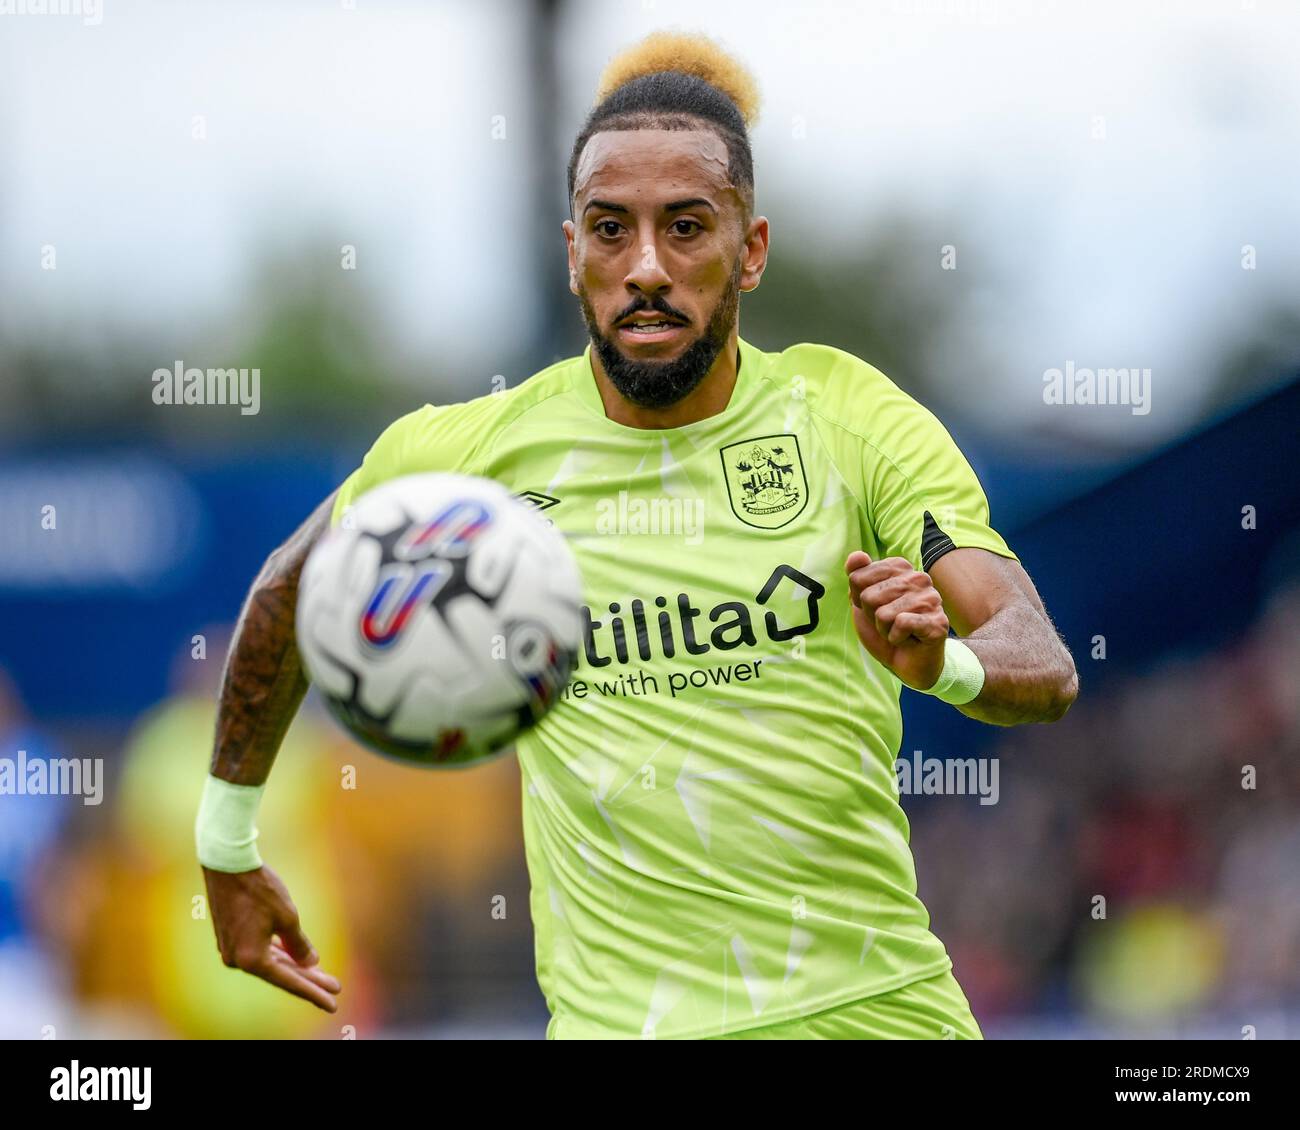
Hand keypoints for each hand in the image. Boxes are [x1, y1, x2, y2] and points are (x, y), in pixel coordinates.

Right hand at [203, 863, 340, 1011]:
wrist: (228, 865)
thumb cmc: (260, 889)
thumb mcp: (287, 917)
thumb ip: (299, 945)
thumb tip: (310, 963)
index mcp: (251, 959)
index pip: (289, 981)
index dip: (313, 992)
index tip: (333, 1003)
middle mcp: (237, 960)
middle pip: (281, 973)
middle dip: (310, 981)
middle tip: (335, 988)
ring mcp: (232, 949)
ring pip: (270, 962)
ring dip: (295, 967)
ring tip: (321, 975)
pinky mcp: (230, 937)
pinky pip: (260, 951)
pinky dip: (279, 954)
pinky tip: (295, 958)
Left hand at [845, 551, 949, 690]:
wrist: (905, 661)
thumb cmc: (885, 627)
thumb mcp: (863, 601)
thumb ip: (857, 575)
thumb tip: (857, 555)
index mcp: (900, 568)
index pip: (857, 578)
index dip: (859, 600)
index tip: (875, 608)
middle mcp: (919, 578)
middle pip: (869, 596)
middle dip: (872, 616)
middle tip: (889, 622)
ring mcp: (931, 599)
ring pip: (883, 613)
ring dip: (884, 629)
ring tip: (898, 631)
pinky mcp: (937, 622)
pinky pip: (901, 624)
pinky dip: (896, 637)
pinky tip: (908, 638)